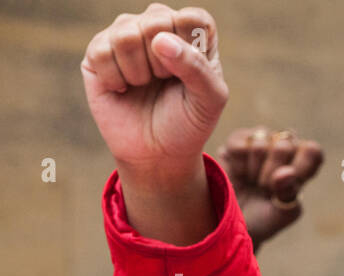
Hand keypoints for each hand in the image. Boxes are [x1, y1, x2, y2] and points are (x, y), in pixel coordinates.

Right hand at [81, 5, 226, 182]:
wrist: (157, 153)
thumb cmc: (188, 122)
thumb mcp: (209, 101)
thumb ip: (198, 68)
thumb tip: (161, 40)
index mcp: (192, 34)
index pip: (193, 18)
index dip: (189, 48)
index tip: (190, 74)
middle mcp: (159, 26)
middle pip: (157, 21)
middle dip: (163, 64)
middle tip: (164, 82)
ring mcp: (126, 34)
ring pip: (127, 34)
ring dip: (138, 72)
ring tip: (144, 85)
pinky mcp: (98, 50)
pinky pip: (102, 51)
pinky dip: (116, 79)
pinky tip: (123, 89)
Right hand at [218, 126, 323, 248]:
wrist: (231, 224)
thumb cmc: (264, 219)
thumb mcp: (283, 214)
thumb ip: (289, 194)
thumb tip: (286, 172)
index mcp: (304, 164)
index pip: (312, 150)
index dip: (301, 166)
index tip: (292, 184)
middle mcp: (285, 147)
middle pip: (285, 146)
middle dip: (272, 174)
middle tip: (266, 189)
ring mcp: (261, 141)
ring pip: (260, 146)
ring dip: (254, 172)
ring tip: (253, 183)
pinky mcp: (237, 141)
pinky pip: (239, 146)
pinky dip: (238, 166)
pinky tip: (239, 174)